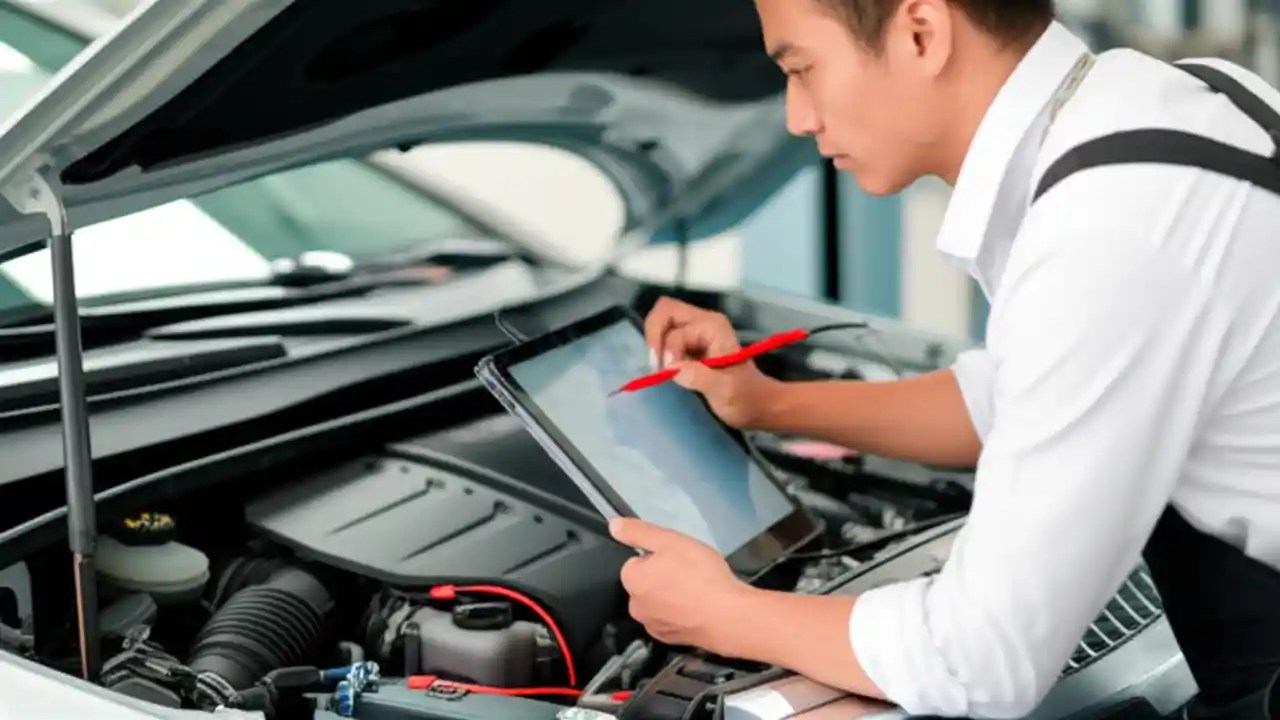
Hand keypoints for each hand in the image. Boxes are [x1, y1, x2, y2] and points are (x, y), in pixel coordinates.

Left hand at [609, 517, 754, 652]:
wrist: (728, 617)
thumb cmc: (700, 574)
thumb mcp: (670, 541)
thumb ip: (639, 532)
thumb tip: (613, 525)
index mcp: (632, 580)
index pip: (636, 562)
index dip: (657, 557)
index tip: (677, 558)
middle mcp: (635, 606)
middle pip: (646, 584)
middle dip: (663, 578)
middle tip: (689, 572)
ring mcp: (652, 626)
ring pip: (658, 603)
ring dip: (672, 597)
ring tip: (697, 590)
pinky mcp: (670, 640)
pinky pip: (670, 620)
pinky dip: (680, 615)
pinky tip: (699, 609)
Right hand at [643, 296, 782, 428]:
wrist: (759, 405)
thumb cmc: (745, 398)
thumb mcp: (724, 390)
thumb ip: (698, 376)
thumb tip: (670, 367)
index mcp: (712, 327)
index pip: (675, 330)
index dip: (667, 350)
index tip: (669, 373)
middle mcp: (703, 322)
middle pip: (665, 311)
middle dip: (654, 336)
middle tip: (655, 364)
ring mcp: (696, 331)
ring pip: (663, 322)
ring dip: (656, 343)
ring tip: (661, 368)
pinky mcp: (691, 344)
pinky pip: (666, 336)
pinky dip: (660, 350)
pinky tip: (666, 369)